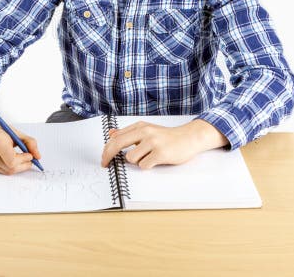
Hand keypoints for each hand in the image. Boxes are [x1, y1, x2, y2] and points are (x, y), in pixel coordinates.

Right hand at [0, 100, 41, 174]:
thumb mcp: (15, 132)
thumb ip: (29, 142)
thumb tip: (38, 156)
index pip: (13, 161)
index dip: (23, 160)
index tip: (29, 156)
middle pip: (10, 169)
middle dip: (22, 165)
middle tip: (28, 160)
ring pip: (4, 171)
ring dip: (13, 166)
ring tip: (15, 156)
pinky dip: (3, 166)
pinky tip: (2, 157)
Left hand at [100, 119, 227, 169]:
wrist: (189, 137)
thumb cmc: (167, 136)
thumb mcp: (147, 130)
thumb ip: (129, 133)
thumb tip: (111, 134)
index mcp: (140, 126)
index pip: (116, 138)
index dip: (106, 149)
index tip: (103, 158)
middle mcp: (145, 132)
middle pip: (118, 144)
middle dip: (108, 156)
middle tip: (105, 165)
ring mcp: (153, 142)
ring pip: (131, 158)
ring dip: (137, 162)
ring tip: (148, 158)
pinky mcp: (160, 153)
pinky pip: (144, 165)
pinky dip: (147, 166)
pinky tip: (155, 161)